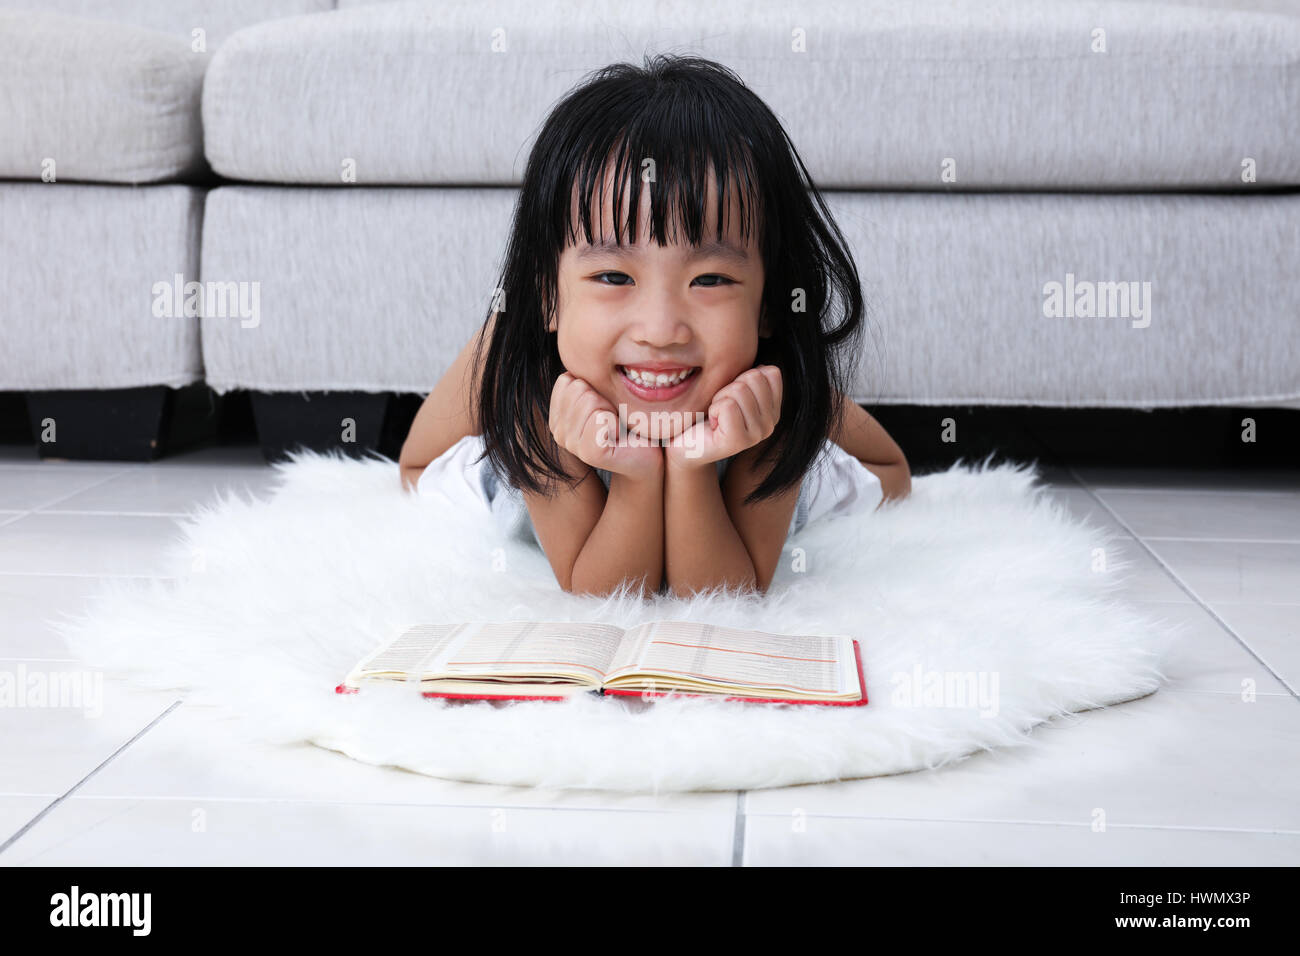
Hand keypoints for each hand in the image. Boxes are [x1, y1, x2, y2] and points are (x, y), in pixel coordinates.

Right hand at [548, 372, 662, 480]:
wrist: (647, 453)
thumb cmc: (626, 420)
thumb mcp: (601, 393)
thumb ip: (583, 377)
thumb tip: (572, 348)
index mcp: (557, 415)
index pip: (566, 380)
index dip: (593, 385)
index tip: (605, 404)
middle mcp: (558, 431)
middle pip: (577, 388)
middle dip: (603, 396)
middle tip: (614, 416)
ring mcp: (572, 445)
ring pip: (589, 401)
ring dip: (611, 409)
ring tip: (617, 425)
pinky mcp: (590, 453)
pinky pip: (601, 419)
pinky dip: (617, 423)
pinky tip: (620, 437)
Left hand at [666, 365, 781, 470]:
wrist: (687, 444)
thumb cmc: (708, 414)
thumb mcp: (733, 391)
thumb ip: (752, 379)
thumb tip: (763, 368)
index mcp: (773, 410)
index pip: (772, 373)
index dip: (744, 376)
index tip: (732, 396)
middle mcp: (769, 424)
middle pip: (754, 378)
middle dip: (729, 387)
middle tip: (721, 408)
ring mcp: (756, 435)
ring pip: (739, 390)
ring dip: (719, 399)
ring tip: (716, 417)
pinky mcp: (738, 441)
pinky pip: (727, 406)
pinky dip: (713, 410)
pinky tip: (712, 425)